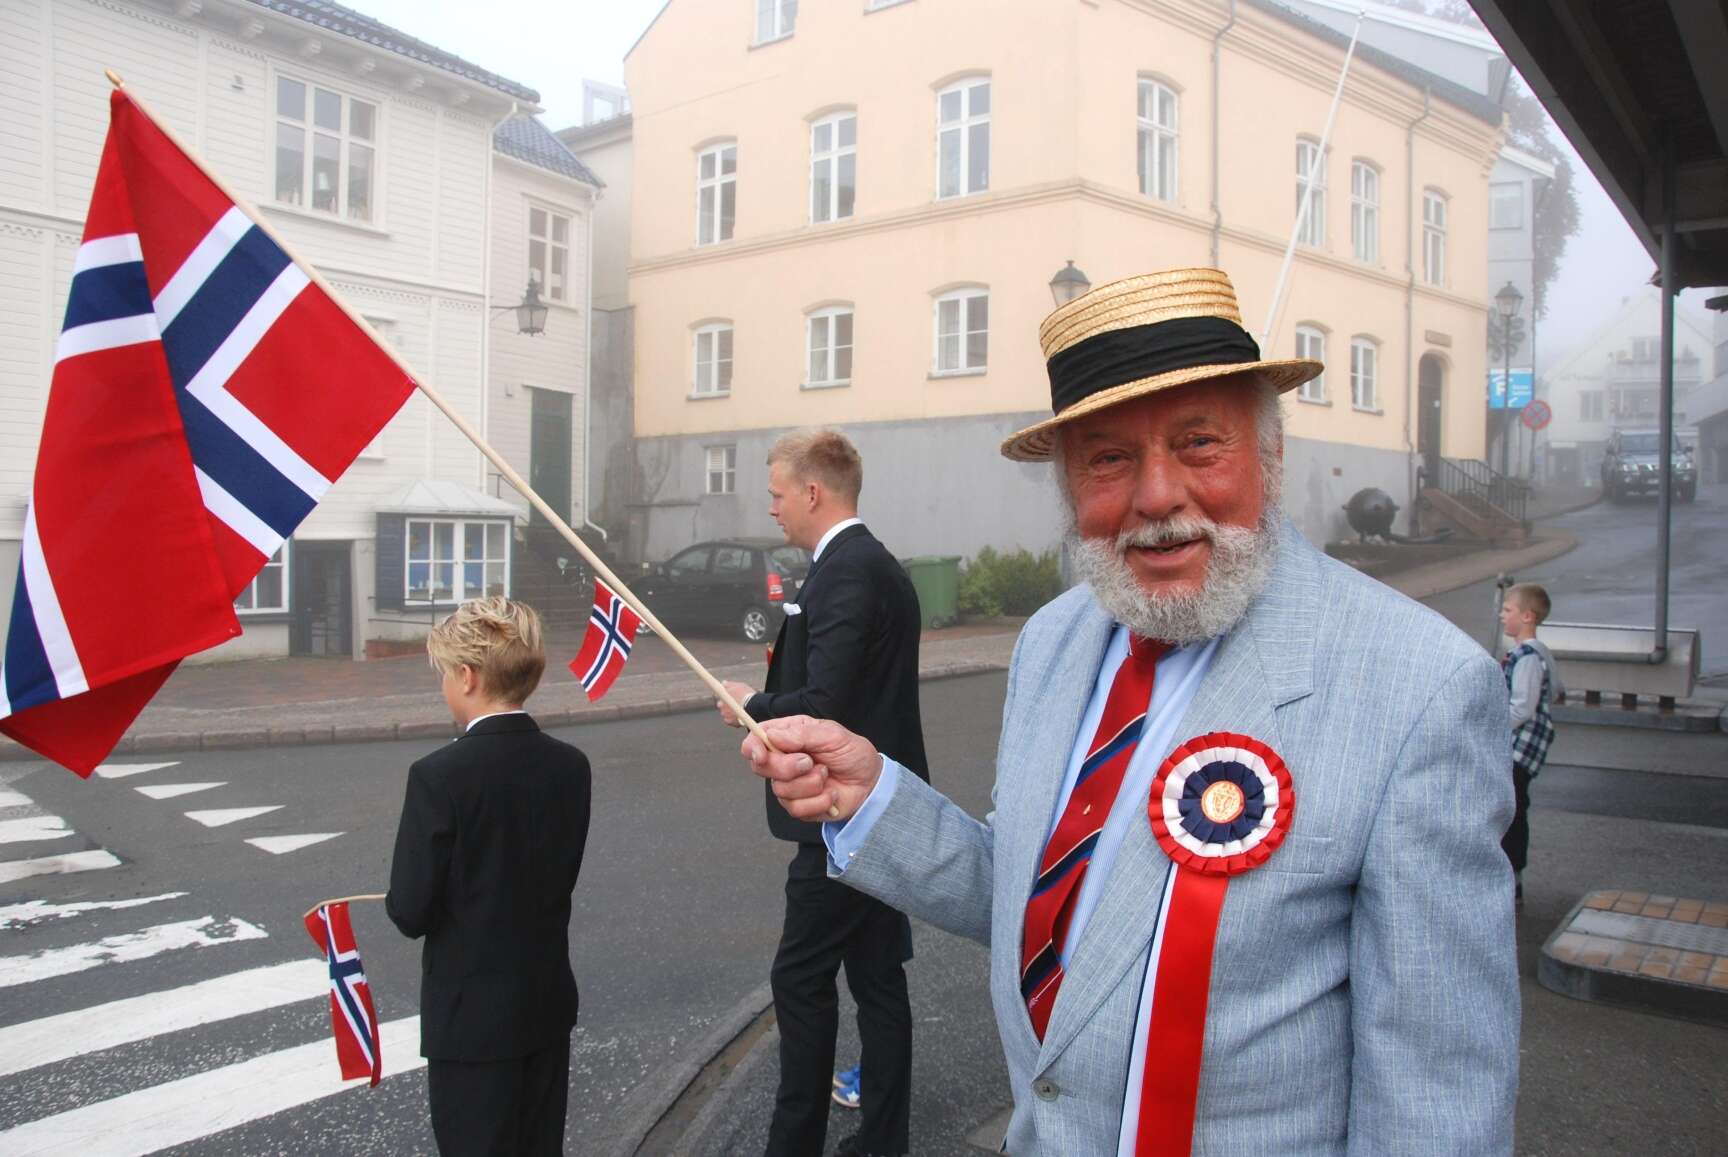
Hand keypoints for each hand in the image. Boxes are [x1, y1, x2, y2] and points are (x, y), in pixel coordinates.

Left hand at [717, 681, 755, 726]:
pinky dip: (732, 719)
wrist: (754, 707)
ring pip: (725, 713)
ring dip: (729, 712)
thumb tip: (723, 683)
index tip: (729, 697)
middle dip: (726, 705)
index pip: (718, 695)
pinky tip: (739, 717)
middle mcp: (720, 704)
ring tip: (740, 711)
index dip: (724, 696)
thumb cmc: (748, 695)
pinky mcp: (728, 721)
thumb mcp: (740, 686)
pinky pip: (728, 720)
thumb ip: (730, 685)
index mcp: (722, 694)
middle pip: (721, 705)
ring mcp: (724, 713)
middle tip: (736, 704)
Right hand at [742, 716, 881, 821]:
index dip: (752, 748)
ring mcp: (789, 785)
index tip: (762, 755)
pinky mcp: (799, 806)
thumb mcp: (833, 735)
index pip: (755, 741)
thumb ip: (802, 734)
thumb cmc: (852, 753)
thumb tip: (772, 736)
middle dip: (787, 766)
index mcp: (787, 737)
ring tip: (826, 775)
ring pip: (781, 789)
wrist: (870, 782)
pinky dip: (819, 801)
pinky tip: (830, 793)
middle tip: (810, 762)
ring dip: (810, 783)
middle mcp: (783, 760)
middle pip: (762, 767)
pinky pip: (796, 808)